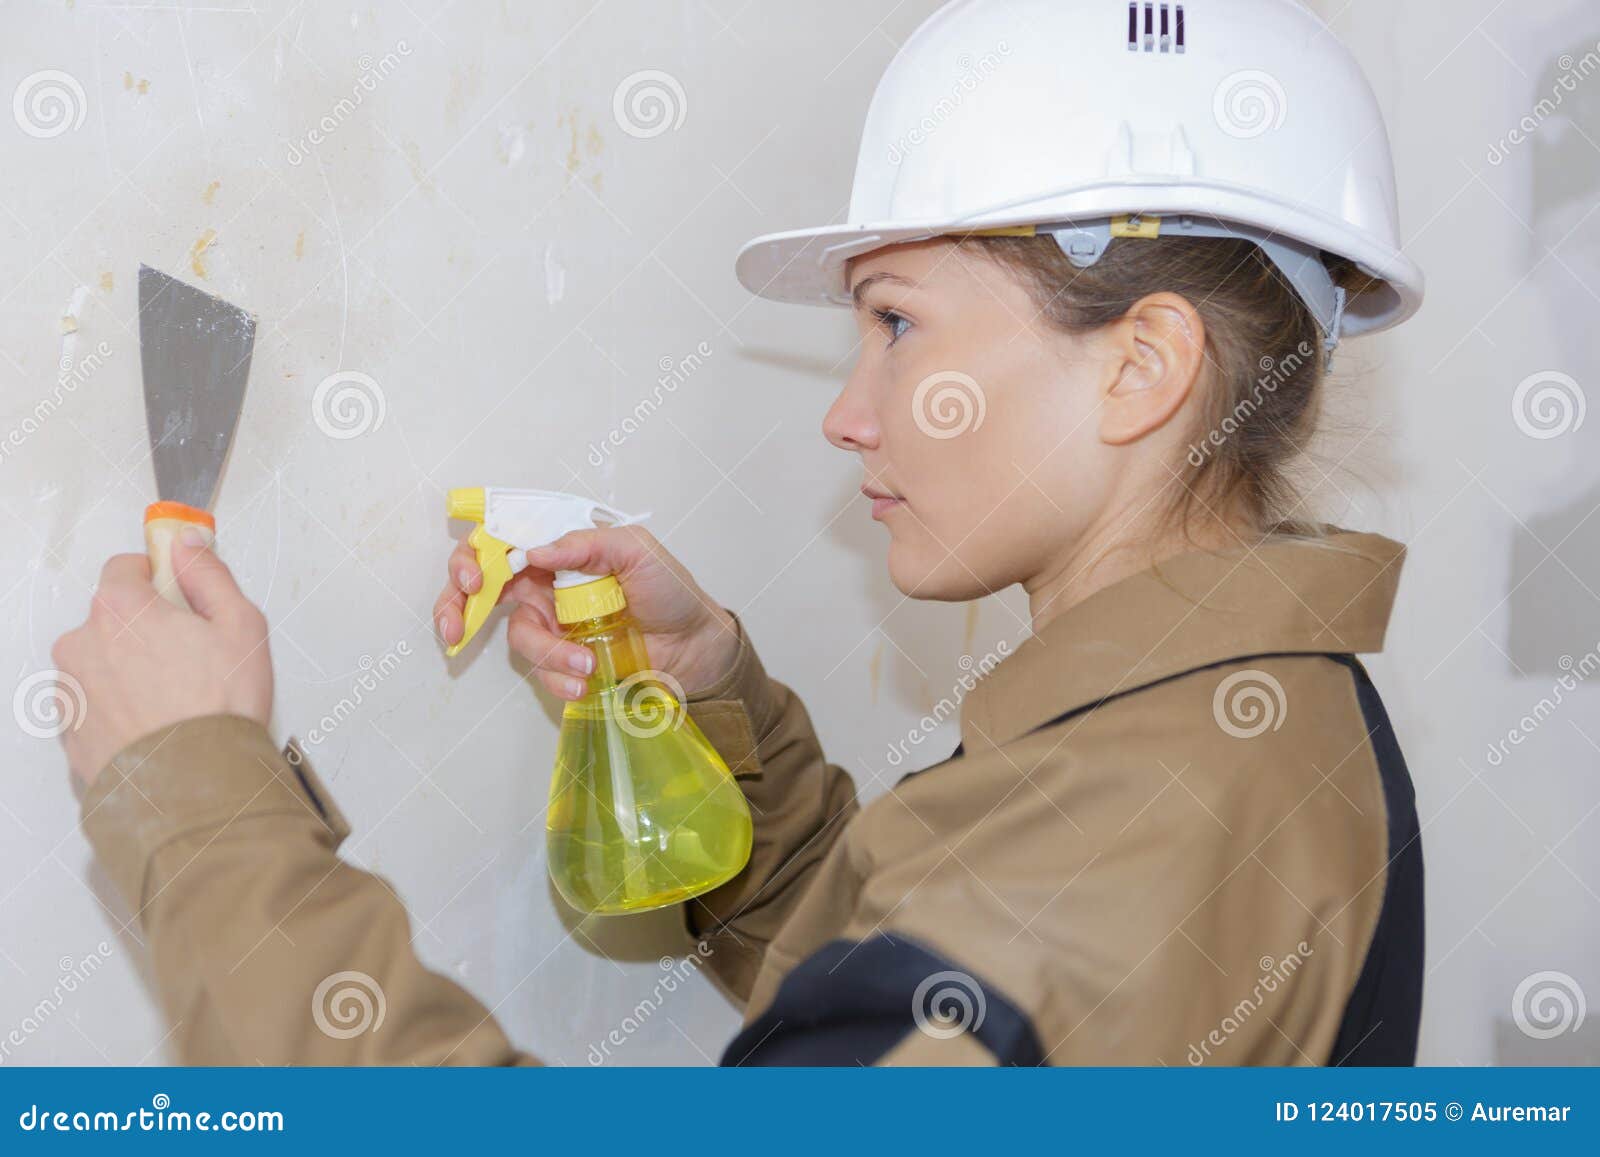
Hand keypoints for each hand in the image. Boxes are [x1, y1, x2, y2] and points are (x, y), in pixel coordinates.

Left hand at [51, 532, 273, 788]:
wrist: (194, 787)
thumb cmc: (218, 709)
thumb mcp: (241, 626)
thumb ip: (208, 575)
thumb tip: (188, 545)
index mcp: (120, 610)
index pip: (124, 568)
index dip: (157, 579)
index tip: (180, 597)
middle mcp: (82, 644)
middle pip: (111, 618)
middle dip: (144, 629)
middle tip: (190, 659)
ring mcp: (71, 691)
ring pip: (100, 662)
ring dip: (128, 670)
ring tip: (174, 701)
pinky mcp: (70, 731)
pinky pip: (92, 704)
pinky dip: (117, 708)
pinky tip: (154, 725)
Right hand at [434, 524, 738, 700]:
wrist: (695, 645)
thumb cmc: (670, 589)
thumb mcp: (636, 550)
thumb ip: (587, 543)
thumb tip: (534, 550)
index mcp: (559, 548)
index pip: (501, 542)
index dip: (473, 557)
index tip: (473, 580)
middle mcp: (546, 583)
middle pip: (481, 588)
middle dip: (456, 607)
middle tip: (457, 629)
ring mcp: (552, 623)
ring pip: (518, 636)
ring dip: (546, 653)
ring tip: (588, 662)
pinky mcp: (563, 657)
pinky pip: (542, 669)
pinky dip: (559, 676)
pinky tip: (587, 678)